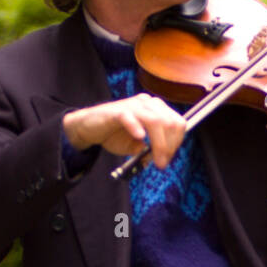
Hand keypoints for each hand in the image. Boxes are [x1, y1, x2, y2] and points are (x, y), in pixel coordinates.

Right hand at [63, 95, 186, 168]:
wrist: (88, 128)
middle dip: (169, 146)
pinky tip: (139, 138)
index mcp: (155, 109)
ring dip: (159, 144)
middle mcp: (147, 104)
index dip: (177, 142)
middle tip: (162, 163)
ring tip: (155, 160)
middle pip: (169, 122)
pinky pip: (130, 117)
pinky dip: (136, 128)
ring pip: (155, 121)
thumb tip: (159, 158)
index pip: (177, 122)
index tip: (168, 158)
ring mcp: (132, 106)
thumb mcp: (135, 146)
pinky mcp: (117, 111)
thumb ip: (149, 150)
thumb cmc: (113, 134)